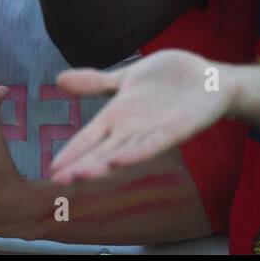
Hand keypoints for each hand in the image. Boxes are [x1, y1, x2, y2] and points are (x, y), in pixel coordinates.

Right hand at [51, 50, 227, 184]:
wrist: (207, 78)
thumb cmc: (166, 79)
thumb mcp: (124, 78)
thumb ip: (96, 83)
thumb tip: (59, 80)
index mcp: (115, 117)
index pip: (87, 139)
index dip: (71, 153)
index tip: (52, 170)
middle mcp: (130, 129)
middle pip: (100, 152)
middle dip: (81, 166)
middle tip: (59, 182)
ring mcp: (151, 131)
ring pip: (122, 153)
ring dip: (102, 165)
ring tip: (81, 176)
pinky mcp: (175, 130)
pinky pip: (152, 145)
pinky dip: (134, 154)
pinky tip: (117, 162)